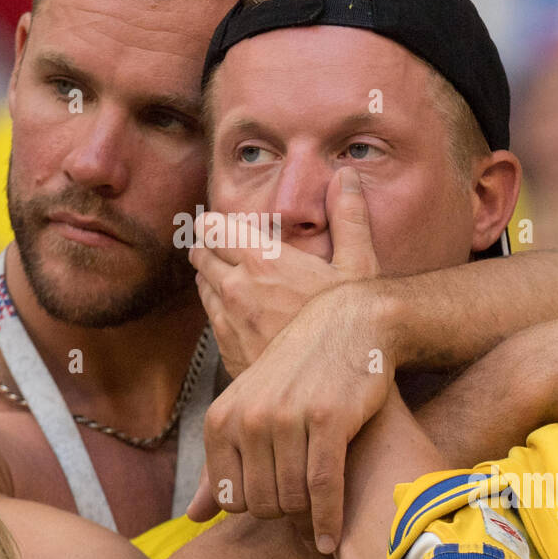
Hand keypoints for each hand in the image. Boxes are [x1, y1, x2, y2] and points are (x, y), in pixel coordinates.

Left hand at [186, 276, 396, 553]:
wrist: (346, 326)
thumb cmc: (295, 376)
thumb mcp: (247, 412)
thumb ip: (219, 466)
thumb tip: (191, 519)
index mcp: (221, 418)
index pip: (229, 500)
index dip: (256, 506)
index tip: (278, 497)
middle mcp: (249, 418)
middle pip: (261, 506)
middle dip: (284, 512)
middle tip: (305, 500)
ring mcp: (287, 418)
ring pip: (292, 500)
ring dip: (308, 516)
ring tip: (321, 508)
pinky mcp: (329, 420)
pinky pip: (323, 488)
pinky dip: (328, 521)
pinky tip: (330, 539)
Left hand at [190, 167, 377, 377]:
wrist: (343, 383)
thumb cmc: (354, 322)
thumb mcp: (358, 265)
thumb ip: (349, 216)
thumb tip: (346, 175)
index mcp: (262, 261)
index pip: (211, 227)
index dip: (213, 223)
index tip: (221, 225)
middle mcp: (236, 289)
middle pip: (199, 255)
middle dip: (207, 247)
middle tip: (222, 248)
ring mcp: (228, 323)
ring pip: (201, 288)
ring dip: (211, 279)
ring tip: (234, 279)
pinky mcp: (228, 353)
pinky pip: (211, 322)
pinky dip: (220, 312)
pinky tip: (243, 315)